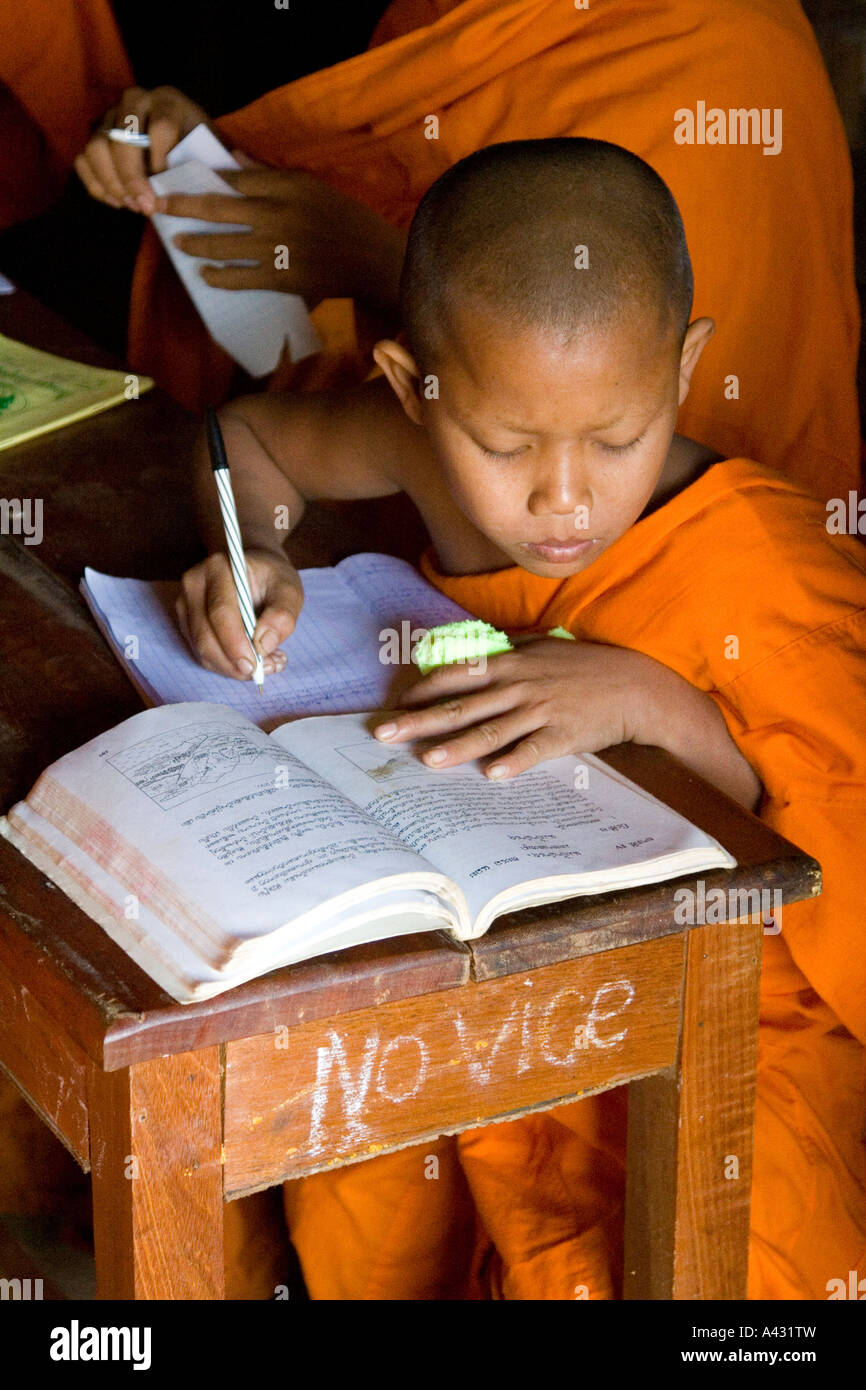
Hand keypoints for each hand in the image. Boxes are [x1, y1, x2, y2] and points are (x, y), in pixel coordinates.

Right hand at [74, 86, 209, 212]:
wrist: (180, 142)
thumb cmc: (198, 150)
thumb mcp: (211, 149)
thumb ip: (211, 160)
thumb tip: (222, 173)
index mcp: (168, 101)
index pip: (159, 127)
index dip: (161, 159)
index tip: (167, 183)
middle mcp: (135, 101)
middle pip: (123, 137)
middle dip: (132, 177)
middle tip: (145, 206)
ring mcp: (110, 116)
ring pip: (96, 145)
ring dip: (112, 182)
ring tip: (131, 205)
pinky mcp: (95, 135)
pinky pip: (83, 159)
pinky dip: (96, 184)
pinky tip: (117, 202)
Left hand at [159, 168, 404, 310]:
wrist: (373, 261)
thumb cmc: (344, 220)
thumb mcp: (313, 186)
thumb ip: (271, 174)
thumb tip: (232, 156)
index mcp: (289, 187)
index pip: (237, 179)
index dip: (206, 179)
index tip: (181, 178)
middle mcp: (280, 215)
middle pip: (221, 208)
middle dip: (185, 206)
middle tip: (160, 204)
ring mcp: (279, 249)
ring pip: (226, 245)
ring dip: (196, 243)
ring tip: (178, 242)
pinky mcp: (283, 279)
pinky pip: (242, 278)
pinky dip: (220, 276)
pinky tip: (204, 275)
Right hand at [176, 549, 303, 679]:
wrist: (254, 571)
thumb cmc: (272, 578)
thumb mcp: (289, 589)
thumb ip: (282, 615)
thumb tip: (263, 645)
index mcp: (218, 569)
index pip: (220, 613)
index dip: (235, 643)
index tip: (255, 665)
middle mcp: (194, 585)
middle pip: (204, 635)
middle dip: (232, 662)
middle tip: (262, 672)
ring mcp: (186, 605)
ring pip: (201, 649)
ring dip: (231, 667)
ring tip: (266, 665)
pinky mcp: (187, 623)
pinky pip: (202, 653)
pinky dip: (226, 665)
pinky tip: (251, 660)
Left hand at [371, 637, 656, 779]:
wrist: (634, 685)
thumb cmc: (585, 667)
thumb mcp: (541, 650)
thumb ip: (506, 656)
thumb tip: (472, 660)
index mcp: (510, 664)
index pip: (456, 675)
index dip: (423, 691)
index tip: (397, 704)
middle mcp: (519, 685)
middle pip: (461, 706)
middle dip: (419, 720)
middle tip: (384, 734)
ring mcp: (540, 710)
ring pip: (491, 730)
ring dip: (457, 746)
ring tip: (427, 760)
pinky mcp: (563, 734)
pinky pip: (533, 750)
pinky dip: (513, 762)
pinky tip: (492, 775)